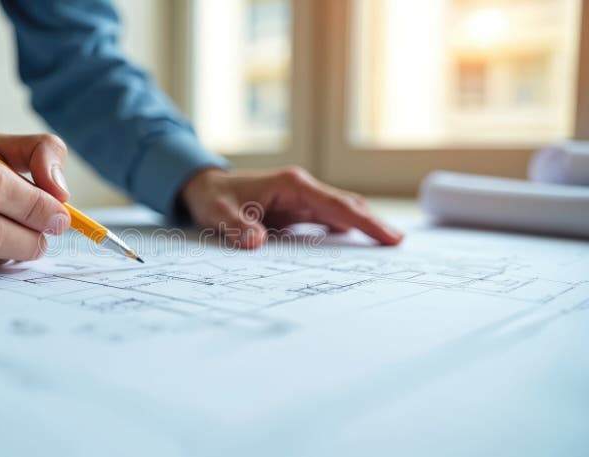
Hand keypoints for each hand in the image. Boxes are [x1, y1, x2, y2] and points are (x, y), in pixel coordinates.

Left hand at [181, 167, 403, 247]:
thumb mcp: (219, 213)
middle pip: (347, 206)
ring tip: (388, 247)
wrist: (206, 187)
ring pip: (341, 213)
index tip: (387, 236)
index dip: (363, 221)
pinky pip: (328, 221)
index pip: (336, 204)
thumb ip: (237, 227)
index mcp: (292, 185)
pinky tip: (357, 249)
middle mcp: (302, 189)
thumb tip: (256, 243)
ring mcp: (302, 199)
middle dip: (373, 224)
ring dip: (363, 228)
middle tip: (398, 244)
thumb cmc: (214, 197)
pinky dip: (346, 232)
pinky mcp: (299, 210)